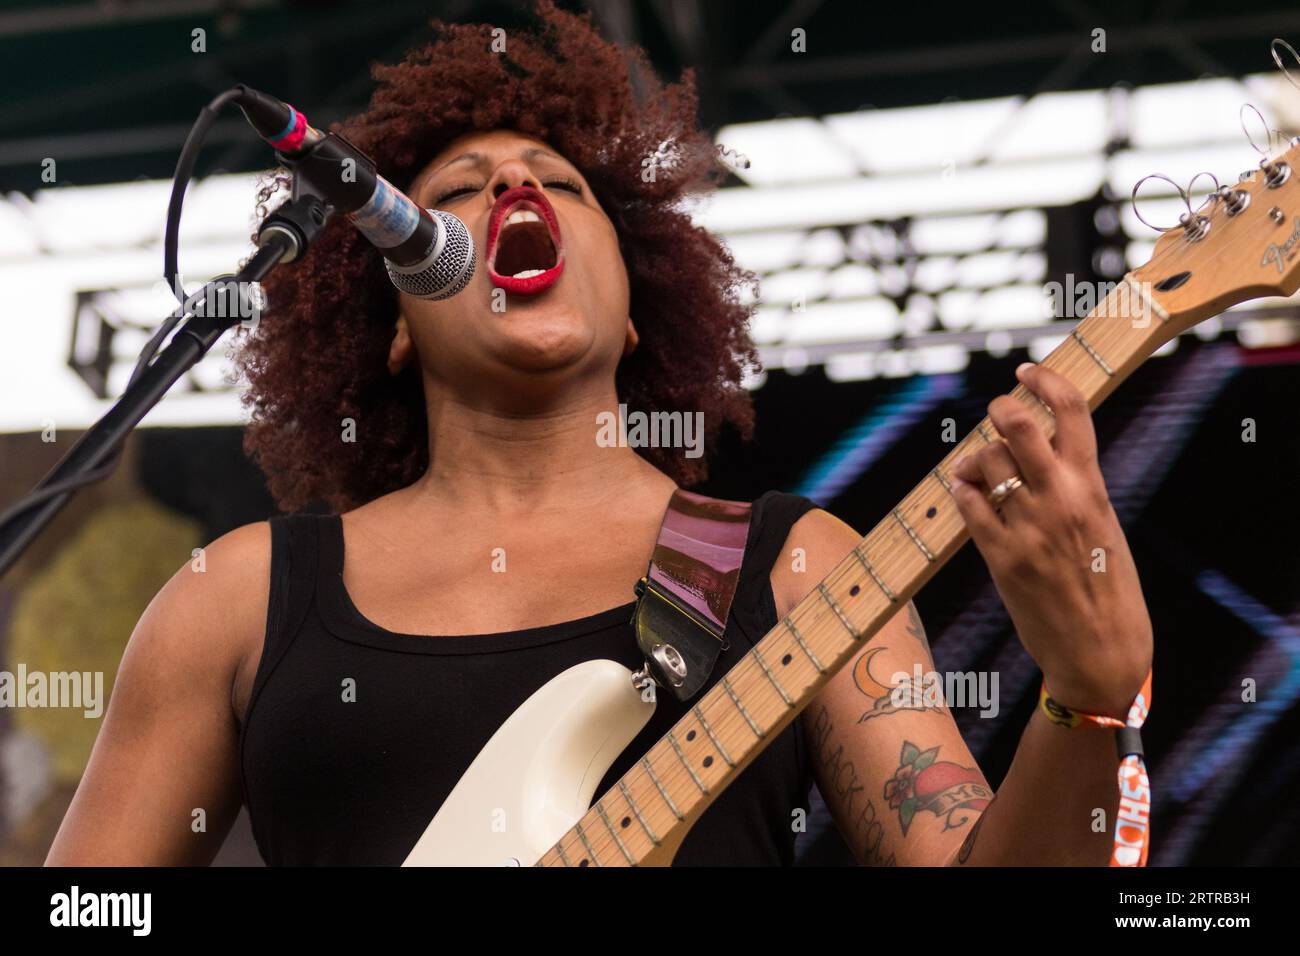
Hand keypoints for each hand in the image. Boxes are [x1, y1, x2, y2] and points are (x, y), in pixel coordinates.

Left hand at [949, 363, 1152, 719]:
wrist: (1102, 649)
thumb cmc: (1106, 585)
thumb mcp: (1104, 524)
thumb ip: (1076, 485)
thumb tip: (1040, 447)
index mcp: (1093, 488)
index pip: (1072, 413)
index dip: (1046, 381)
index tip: (1026, 370)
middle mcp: (1060, 501)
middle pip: (1016, 426)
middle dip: (998, 409)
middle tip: (994, 411)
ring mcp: (1028, 528)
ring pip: (985, 462)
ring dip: (974, 457)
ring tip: (975, 467)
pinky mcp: (1001, 557)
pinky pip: (967, 505)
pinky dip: (961, 491)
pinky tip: (965, 494)